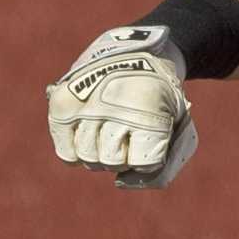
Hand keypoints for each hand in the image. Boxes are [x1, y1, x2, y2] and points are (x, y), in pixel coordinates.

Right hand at [45, 26, 197, 188]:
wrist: (135, 54)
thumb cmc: (158, 100)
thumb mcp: (176, 125)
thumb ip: (162, 165)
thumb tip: (122, 183)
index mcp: (149, 112)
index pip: (144, 162)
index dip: (149, 158)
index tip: (152, 141)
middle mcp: (114, 108)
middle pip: (111, 161)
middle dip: (123, 157)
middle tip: (127, 137)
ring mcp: (85, 105)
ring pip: (88, 158)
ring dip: (100, 155)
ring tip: (108, 135)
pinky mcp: (62, 104)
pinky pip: (66, 153)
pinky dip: (77, 155)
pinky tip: (88, 140)